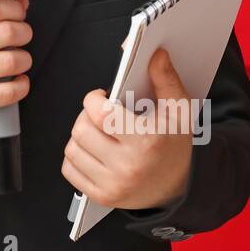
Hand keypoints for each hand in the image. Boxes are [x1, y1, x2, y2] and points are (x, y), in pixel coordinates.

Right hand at [0, 0, 32, 131]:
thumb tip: (20, 2)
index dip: (14, 9)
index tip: (19, 14)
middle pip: (6, 31)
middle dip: (24, 33)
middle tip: (23, 36)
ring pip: (11, 61)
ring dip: (25, 59)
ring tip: (20, 60)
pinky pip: (8, 92)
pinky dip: (22, 85)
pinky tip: (19, 80)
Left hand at [60, 47, 191, 209]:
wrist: (179, 187)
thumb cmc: (175, 145)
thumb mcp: (179, 111)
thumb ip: (166, 79)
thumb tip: (155, 53)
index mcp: (146, 141)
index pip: (100, 114)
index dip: (93, 99)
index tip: (100, 97)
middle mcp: (127, 166)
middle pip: (81, 130)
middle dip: (86, 116)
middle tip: (100, 115)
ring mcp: (113, 185)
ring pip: (72, 149)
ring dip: (80, 136)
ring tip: (98, 133)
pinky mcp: (101, 197)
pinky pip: (70, 170)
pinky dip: (76, 157)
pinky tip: (93, 151)